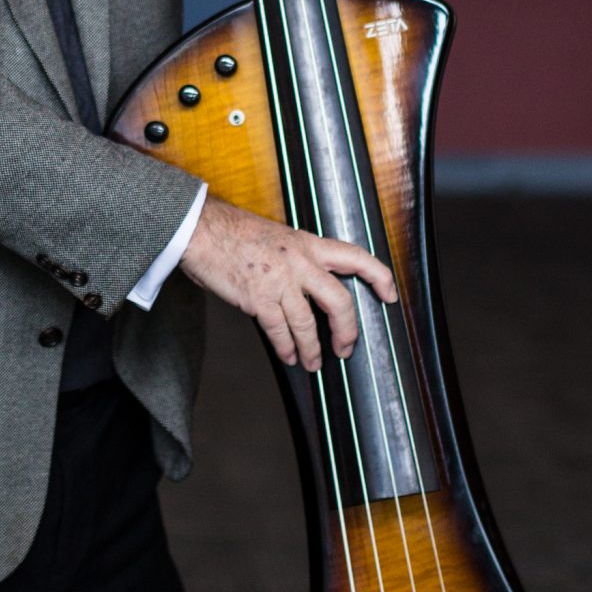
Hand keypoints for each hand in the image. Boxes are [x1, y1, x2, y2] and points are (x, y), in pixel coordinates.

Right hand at [180, 195, 396, 370]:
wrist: (201, 229)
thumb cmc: (235, 233)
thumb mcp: (279, 237)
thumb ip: (299, 260)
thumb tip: (310, 289)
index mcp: (309, 243)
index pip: (356, 257)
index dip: (380, 277)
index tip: (391, 295)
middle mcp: (300, 261)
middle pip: (339, 301)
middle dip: (347, 331)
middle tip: (346, 348)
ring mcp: (279, 279)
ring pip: (308, 324)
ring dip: (312, 349)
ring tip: (312, 363)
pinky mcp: (257, 296)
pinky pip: (279, 330)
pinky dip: (286, 347)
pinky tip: (288, 355)